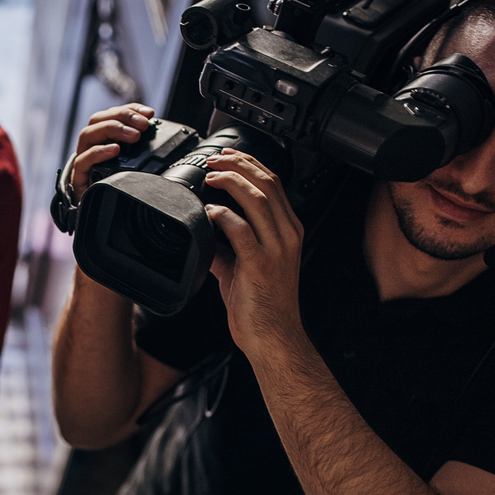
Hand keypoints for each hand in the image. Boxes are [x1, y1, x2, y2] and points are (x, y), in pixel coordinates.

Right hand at [70, 103, 155, 202]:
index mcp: (102, 139)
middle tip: (143, 125)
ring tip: (134, 136)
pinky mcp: (79, 178)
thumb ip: (141, 150)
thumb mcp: (133, 165)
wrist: (101, 215)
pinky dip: (98, 152)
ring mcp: (83, 161)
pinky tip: (114, 150)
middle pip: (97, 120)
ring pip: (87, 135)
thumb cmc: (117, 187)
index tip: (149, 113)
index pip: (111, 115)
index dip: (130, 109)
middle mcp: (90, 146)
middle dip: (122, 117)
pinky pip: (82, 161)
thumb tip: (159, 135)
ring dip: (112, 130)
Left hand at [203, 149, 305, 357]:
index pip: (273, 183)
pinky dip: (223, 215)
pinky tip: (209, 212)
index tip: (226, 156)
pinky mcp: (260, 264)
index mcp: (288, 231)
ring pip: (257, 198)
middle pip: (266, 182)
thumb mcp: (245, 268)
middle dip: (237, 164)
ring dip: (230, 182)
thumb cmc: (263, 306)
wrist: (274, 337)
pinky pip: (240, 230)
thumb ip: (227, 248)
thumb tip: (205, 233)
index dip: (249, 163)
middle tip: (213, 161)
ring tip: (210, 178)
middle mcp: (287, 235)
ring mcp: (276, 248)